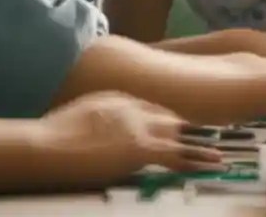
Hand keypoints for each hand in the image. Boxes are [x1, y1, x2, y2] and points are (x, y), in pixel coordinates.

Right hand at [39, 92, 224, 183]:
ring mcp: (139, 127)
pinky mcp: (140, 149)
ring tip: (218, 155)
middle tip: (210, 140)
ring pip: (180, 136)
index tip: (182, 128)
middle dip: (191, 131)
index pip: (155, 108)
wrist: (47, 145)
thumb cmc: (54, 134)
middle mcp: (135, 108)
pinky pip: (176, 156)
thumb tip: (109, 122)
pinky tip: (208, 167)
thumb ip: (104, 114)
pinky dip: (194, 161)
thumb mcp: (85, 111)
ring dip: (200, 147)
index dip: (171, 120)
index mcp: (121, 98)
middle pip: (172, 119)